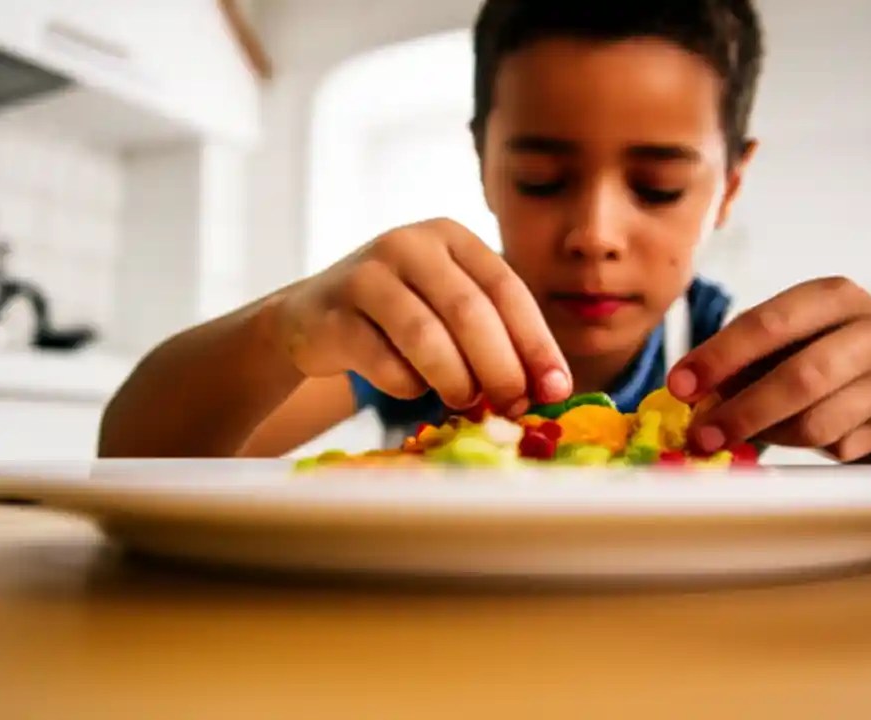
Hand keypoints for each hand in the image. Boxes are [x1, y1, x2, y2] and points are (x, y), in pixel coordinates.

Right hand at [276, 218, 572, 413]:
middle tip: (513, 405)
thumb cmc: (398, 318)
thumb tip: (550, 388)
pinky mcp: (333, 313)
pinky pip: (383, 362)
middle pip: (469, 311)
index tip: (557, 388)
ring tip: (464, 400)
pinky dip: (408, 386)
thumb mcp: (449, 308)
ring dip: (455, 380)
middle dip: (500, 367)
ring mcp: (366, 274)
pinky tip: (410, 387)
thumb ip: (496, 335)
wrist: (313, 318)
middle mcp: (409, 244)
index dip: (536, 342)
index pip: (506, 288)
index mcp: (451, 236)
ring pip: (426, 336)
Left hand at [667, 276, 870, 460]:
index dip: (719, 357)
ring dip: (767, 435)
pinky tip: (788, 432)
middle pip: (801, 378)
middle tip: (701, 434)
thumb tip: (692, 395)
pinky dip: (799, 447)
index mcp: (835, 295)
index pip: (769, 324)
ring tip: (738, 434)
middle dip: (742, 411)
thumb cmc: (818, 341)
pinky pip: (833, 448)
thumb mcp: (786, 329)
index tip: (679, 386)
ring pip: (818, 424)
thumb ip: (741, 355)